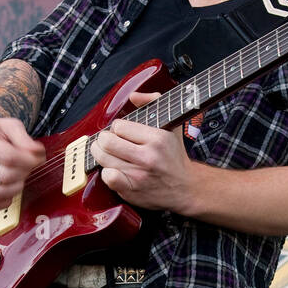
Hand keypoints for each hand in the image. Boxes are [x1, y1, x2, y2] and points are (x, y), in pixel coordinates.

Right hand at [0, 112, 44, 212]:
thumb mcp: (10, 126)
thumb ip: (24, 138)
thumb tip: (36, 152)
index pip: (8, 157)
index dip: (28, 160)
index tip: (37, 158)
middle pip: (4, 176)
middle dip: (24, 172)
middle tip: (29, 165)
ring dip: (17, 187)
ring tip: (21, 176)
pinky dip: (5, 201)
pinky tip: (11, 188)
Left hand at [94, 90, 195, 213]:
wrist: (185, 188)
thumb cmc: (174, 155)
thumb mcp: (171, 125)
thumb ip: (153, 102)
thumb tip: (133, 96)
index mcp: (158, 138)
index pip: (119, 126)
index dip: (117, 128)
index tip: (122, 133)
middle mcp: (148, 157)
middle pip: (107, 142)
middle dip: (103, 140)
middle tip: (108, 142)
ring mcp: (139, 175)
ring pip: (103, 158)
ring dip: (102, 155)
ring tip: (109, 154)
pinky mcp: (132, 191)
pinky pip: (107, 177)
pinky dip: (106, 173)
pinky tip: (113, 170)